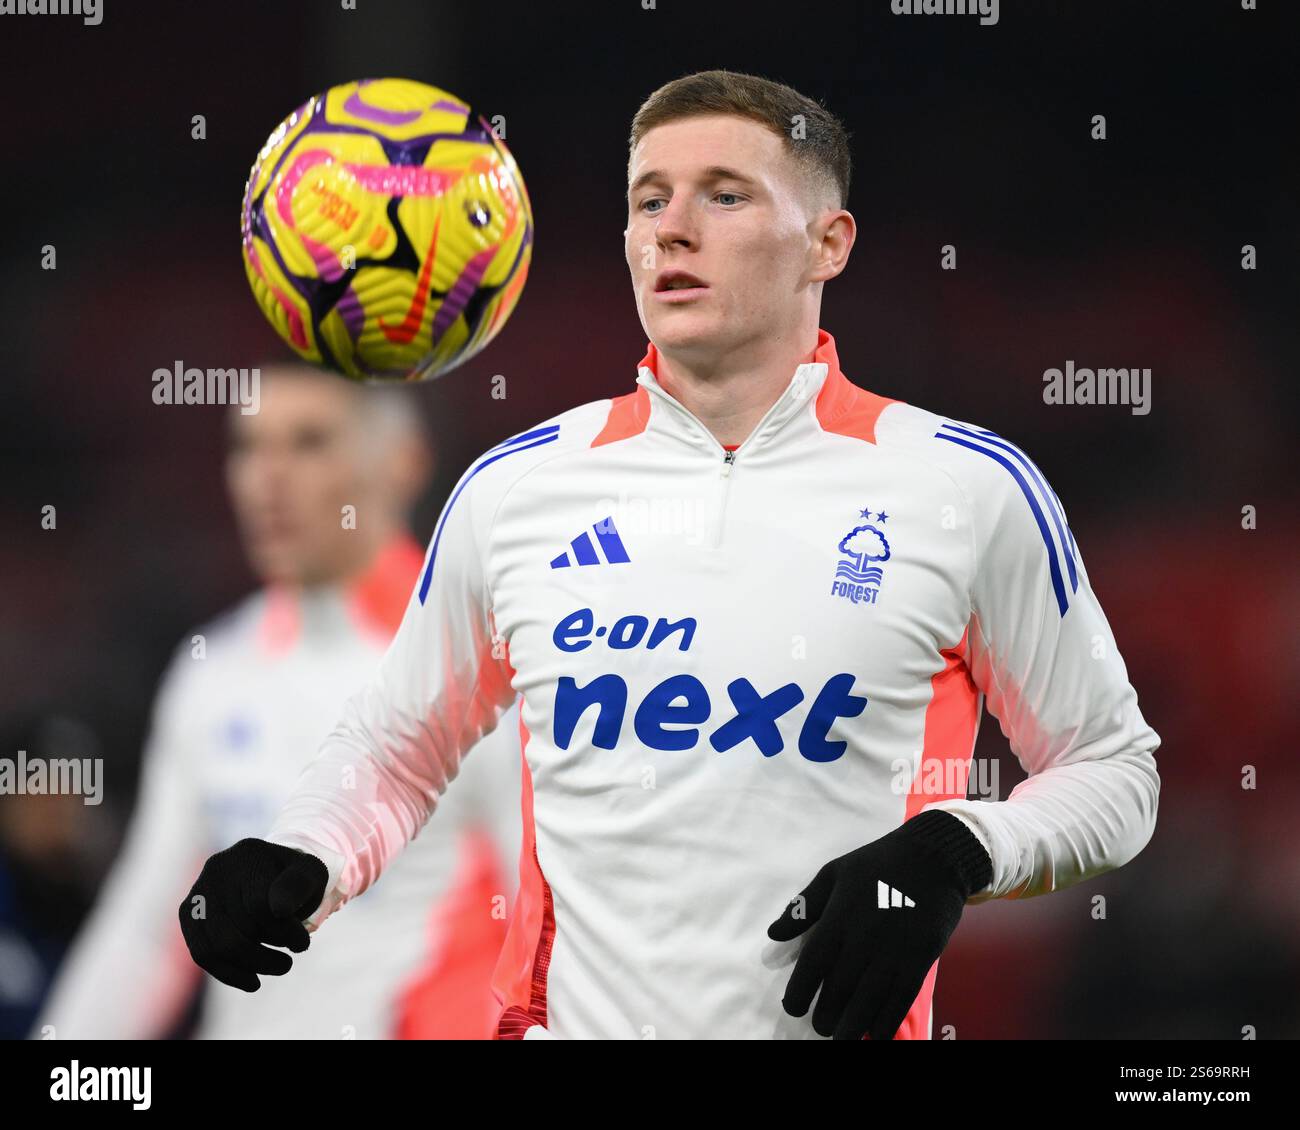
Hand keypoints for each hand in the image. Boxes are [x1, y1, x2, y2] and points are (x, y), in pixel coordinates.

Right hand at [178, 838, 327, 991]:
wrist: (273, 875)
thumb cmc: (295, 879)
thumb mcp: (311, 874)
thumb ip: (299, 886)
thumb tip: (278, 909)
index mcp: (249, 853)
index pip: (259, 906)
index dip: (284, 932)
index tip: (302, 943)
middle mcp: (217, 867)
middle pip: (237, 929)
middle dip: (267, 954)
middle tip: (288, 962)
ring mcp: (199, 890)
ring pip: (217, 945)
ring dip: (251, 965)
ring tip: (278, 968)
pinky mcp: (189, 913)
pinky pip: (202, 952)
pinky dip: (229, 973)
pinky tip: (252, 981)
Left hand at [767, 809, 990, 1039]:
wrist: (934, 857)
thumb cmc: (878, 863)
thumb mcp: (834, 873)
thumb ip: (804, 905)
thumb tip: (774, 933)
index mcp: (840, 915)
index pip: (814, 963)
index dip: (800, 991)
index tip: (794, 1008)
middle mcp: (865, 937)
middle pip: (840, 988)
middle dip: (826, 1015)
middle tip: (820, 1026)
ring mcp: (895, 950)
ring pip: (868, 1000)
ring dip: (851, 1026)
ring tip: (840, 1037)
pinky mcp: (920, 959)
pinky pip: (900, 999)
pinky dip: (885, 1022)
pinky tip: (874, 1033)